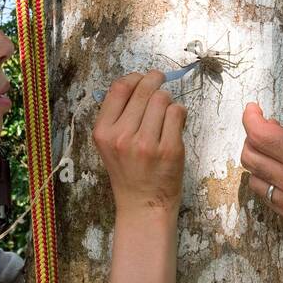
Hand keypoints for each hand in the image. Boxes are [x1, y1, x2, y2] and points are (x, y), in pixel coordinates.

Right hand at [93, 70, 186, 214]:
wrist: (143, 205)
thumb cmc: (129, 172)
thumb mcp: (110, 144)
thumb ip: (118, 115)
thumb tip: (139, 80)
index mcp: (103, 132)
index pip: (119, 88)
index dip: (134, 77)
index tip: (142, 78)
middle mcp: (122, 136)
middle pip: (143, 90)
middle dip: (155, 80)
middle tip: (160, 80)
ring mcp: (146, 143)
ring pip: (162, 99)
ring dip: (167, 101)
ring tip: (165, 112)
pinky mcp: (169, 149)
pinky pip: (178, 113)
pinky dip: (179, 113)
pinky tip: (175, 123)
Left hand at [240, 79, 282, 238]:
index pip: (259, 135)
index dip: (250, 117)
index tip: (254, 108)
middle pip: (250, 157)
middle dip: (252, 136)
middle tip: (265, 125)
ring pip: (256, 181)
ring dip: (259, 160)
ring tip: (274, 147)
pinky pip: (270, 200)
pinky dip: (268, 181)